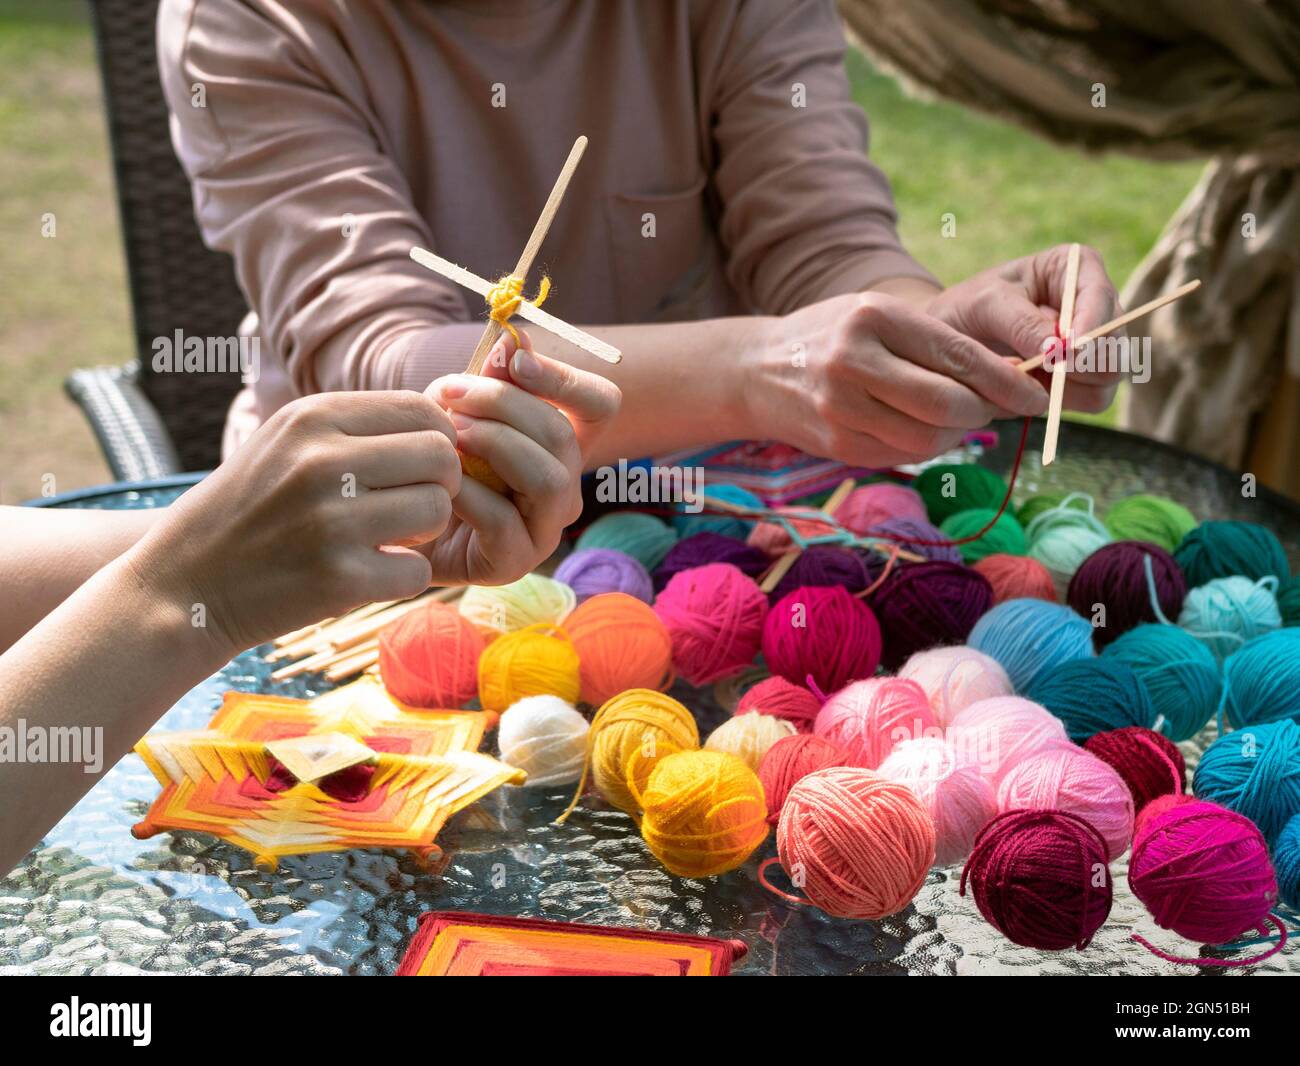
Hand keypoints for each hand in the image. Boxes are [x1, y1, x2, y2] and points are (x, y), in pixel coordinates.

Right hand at [124, 391, 460, 657]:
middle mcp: (322, 461)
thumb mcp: (287, 443)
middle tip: (408, 508)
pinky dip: (401, 578)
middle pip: (442, 459)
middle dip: (438, 486)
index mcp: (312, 417)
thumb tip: (445, 415)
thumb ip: (358, 427)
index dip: (438, 443)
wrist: (182, 587)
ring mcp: (330, 521)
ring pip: (437, 512)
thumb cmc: (248, 511)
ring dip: (423, 533)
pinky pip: (417, 571)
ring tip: (385, 539)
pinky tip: (368, 574)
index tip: (418, 469)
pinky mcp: (338, 578)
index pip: (424, 412)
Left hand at [425, 329, 620, 584]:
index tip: (515, 360)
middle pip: (562, 434)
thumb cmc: (432, 464)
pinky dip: (468, 492)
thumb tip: (513, 339)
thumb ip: (491, 380)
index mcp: (560, 447)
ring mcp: (544, 529)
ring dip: (494, 444)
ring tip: (449, 434)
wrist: (393, 525)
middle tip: (448, 391)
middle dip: (503, 404)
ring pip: (548, 479)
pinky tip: (439, 481)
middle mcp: (564, 488)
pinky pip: (503, 519)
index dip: (565, 378)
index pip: (600, 404)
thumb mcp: (460, 410)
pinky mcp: (513, 562)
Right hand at [748, 291, 1048, 466]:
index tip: (1038, 394)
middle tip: (996, 407)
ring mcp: (840, 407)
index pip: (957, 354)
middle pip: (946, 403)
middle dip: (983, 411)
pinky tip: (924, 430)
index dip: (1006, 379)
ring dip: (957, 433)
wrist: (756, 369)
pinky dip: (927, 447)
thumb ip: (933, 342)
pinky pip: (904, 455)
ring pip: (929, 436)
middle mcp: (853, 361)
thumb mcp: (876, 314)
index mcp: (872, 317)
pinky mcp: (837, 444)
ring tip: (959, 417)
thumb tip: (1009, 378)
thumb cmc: (833, 335)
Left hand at [926, 243, 1125, 413]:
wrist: (952, 338)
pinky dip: (1063, 400)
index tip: (1066, 355)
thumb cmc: (968, 308)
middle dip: (1084, 363)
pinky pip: (1092, 398)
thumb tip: (1060, 352)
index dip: (1090, 328)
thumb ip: (1023, 324)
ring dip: (1071, 385)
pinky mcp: (1084, 378)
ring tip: (1026, 376)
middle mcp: (1095, 305)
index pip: (1101, 297)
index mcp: (1078, 268)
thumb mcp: (987, 304)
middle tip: (1044, 372)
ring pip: (1109, 376)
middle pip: (1116, 341)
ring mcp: (1094, 344)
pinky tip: (1031, 388)